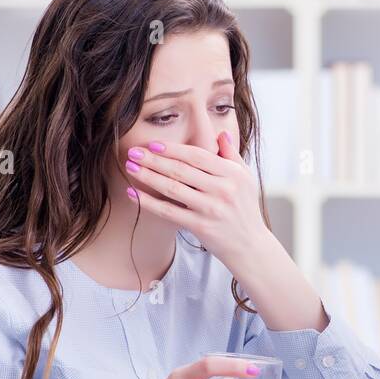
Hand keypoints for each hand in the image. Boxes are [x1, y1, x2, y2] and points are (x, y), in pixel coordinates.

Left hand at [124, 132, 269, 270]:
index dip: (173, 149)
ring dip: (148, 176)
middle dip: (154, 159)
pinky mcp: (200, 226)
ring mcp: (210, 208)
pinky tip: (133, 193)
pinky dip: (148, 202)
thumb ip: (232, 155)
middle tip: (133, 151)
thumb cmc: (245, 208)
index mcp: (233, 173)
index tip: (153, 144)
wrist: (249, 244)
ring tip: (130, 167)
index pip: (198, 156)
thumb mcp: (246, 178)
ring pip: (172, 188)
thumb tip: (221, 134)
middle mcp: (222, 189)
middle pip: (181, 170)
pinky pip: (168, 211)